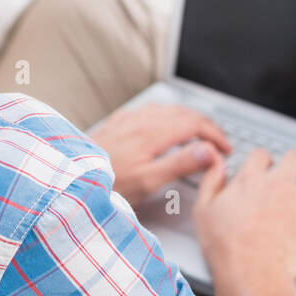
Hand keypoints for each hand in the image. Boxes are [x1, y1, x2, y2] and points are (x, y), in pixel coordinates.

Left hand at [88, 104, 231, 206]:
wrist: (70, 179)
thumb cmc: (106, 185)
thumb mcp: (147, 182)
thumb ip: (179, 164)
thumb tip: (207, 151)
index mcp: (152, 134)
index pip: (194, 124)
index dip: (215, 135)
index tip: (226, 149)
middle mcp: (140, 121)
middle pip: (183, 113)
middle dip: (206, 125)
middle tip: (218, 142)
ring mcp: (127, 120)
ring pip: (167, 109)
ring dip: (188, 119)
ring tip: (198, 133)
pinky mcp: (116, 123)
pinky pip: (149, 111)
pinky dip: (167, 116)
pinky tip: (163, 124)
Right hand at [192, 149, 295, 295]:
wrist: (252, 272)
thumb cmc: (227, 247)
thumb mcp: (204, 210)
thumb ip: (211, 181)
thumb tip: (214, 162)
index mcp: (251, 180)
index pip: (261, 156)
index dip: (263, 160)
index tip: (263, 166)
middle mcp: (279, 184)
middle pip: (295, 157)